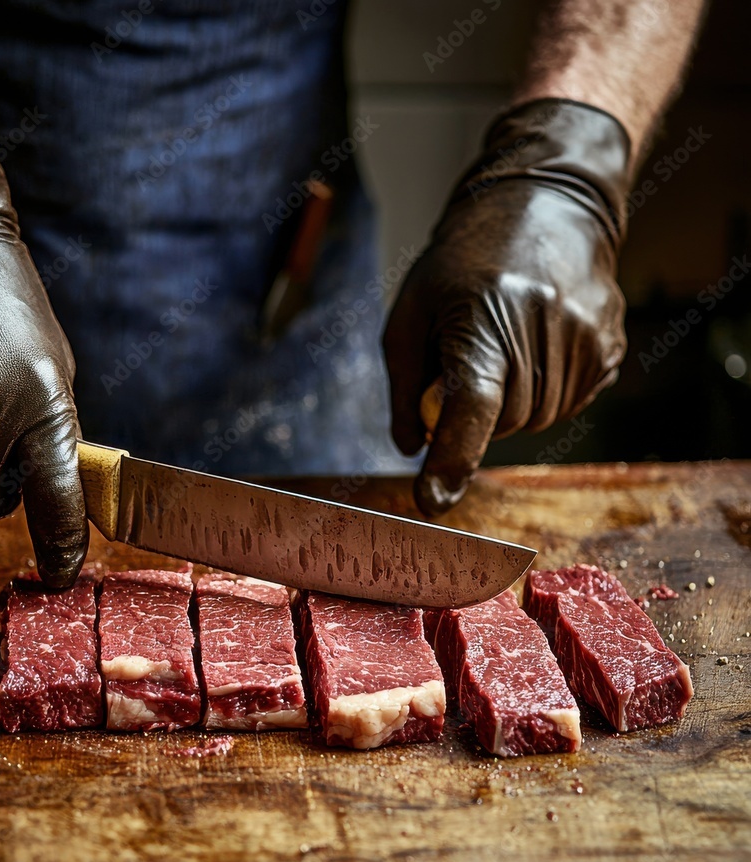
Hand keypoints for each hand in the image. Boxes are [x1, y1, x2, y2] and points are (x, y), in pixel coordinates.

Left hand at [383, 99, 631, 515]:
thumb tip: (413, 449)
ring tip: (504, 342)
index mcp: (484, 318)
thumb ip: (406, 389)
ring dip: (510, 402)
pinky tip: (533, 347)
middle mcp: (544, 329)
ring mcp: (585, 340)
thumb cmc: (460, 262)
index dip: (451, 458)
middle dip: (477, 411)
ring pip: (536, 420)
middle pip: (503, 424)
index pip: (471, 406)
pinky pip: (566, 405)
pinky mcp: (608, 348)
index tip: (431, 502)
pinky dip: (540, 392)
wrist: (546, 205)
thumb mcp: (410, 315)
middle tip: (467, 359)